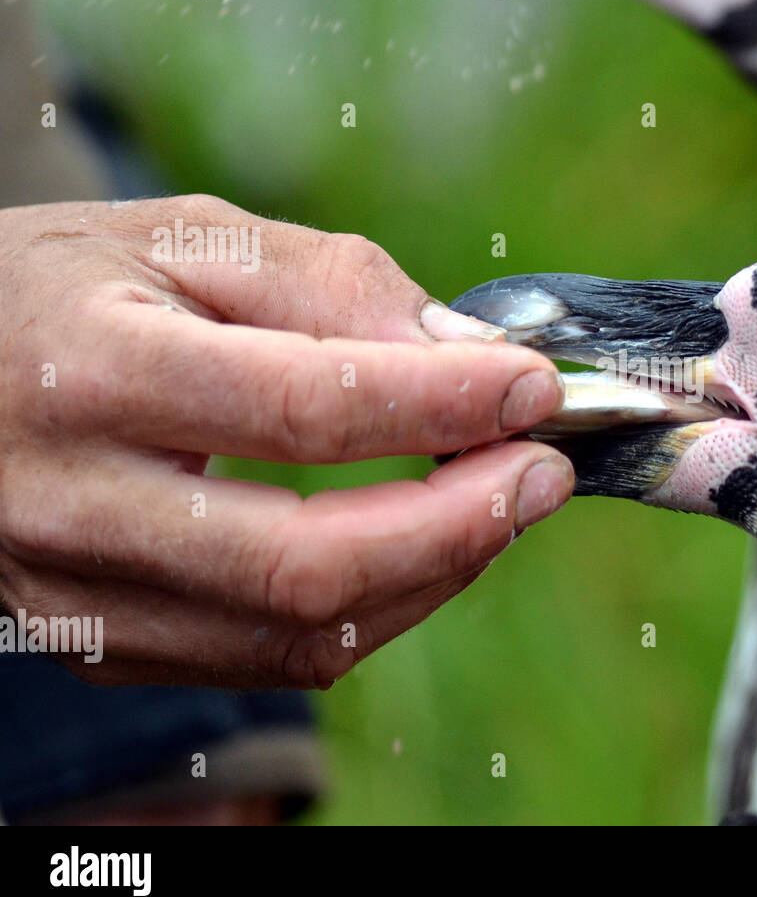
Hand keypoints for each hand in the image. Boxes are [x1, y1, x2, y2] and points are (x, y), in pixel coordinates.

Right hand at [0, 195, 572, 687]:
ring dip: (433, 573)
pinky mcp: (105, 643)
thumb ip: (332, 284)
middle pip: (307, 564)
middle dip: (459, 523)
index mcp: (92, 370)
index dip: (442, 404)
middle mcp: (74, 503)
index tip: (536, 387)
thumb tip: (473, 357)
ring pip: (301, 636)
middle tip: (543, 472)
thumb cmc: (73, 287)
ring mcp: (82, 595)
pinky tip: (420, 543)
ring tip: (498, 501)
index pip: (305, 408)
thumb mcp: (189, 238)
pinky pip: (271, 658)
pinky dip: (375, 607)